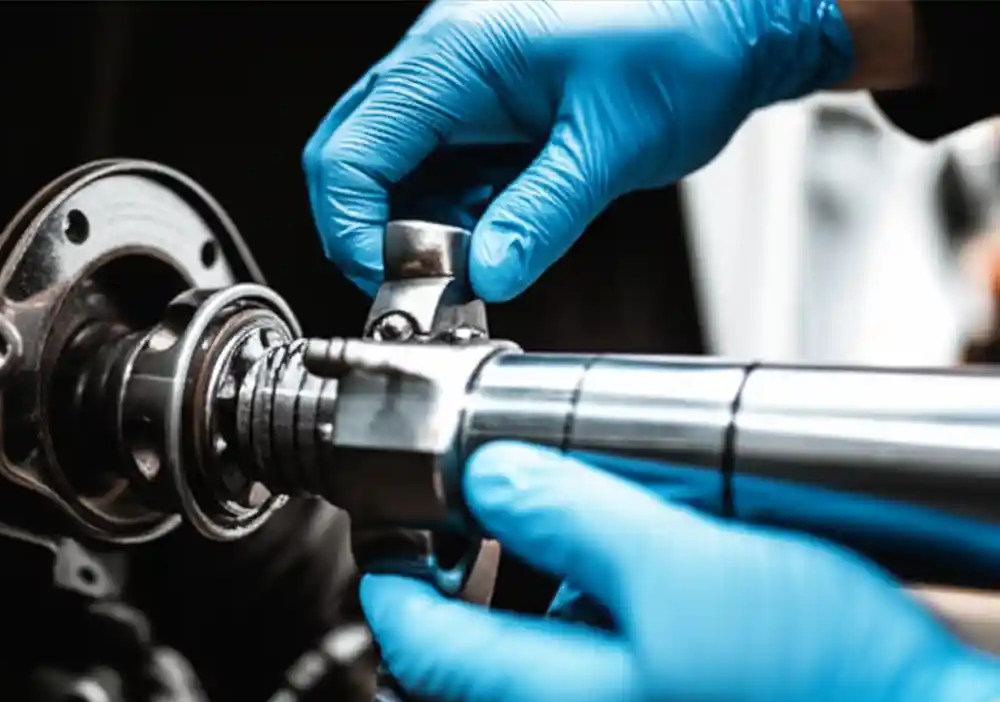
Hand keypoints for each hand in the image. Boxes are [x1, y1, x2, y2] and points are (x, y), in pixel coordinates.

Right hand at [303, 0, 854, 299]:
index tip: (389, 283)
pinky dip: (448, 216)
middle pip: (354, 155)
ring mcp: (460, 82)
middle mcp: (444, 60)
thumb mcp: (609, 146)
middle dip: (371, 232)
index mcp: (457, 55)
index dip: (353, 229)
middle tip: (415, 288)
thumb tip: (486, 275)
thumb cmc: (685, 46)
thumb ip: (539, 217)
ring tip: (463, 271)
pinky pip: (439, 169)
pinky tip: (485, 241)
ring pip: (392, 168)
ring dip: (413, 229)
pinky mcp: (484, 107)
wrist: (734, 21)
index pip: (353, 150)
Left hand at [362, 442, 999, 701]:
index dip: (389, 583)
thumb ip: (575, 519)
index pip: (427, 649)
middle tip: (498, 506)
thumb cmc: (823, 684)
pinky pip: (607, 661)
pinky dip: (612, 608)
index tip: (383, 536)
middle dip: (476, 576)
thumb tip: (493, 479)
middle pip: (480, 656)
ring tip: (614, 532)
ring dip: (557, 586)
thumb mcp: (683, 569)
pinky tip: (664, 573)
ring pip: (548, 653)